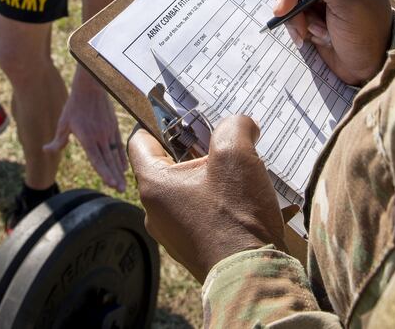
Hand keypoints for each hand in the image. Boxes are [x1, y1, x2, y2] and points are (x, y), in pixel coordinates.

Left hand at [44, 71, 126, 190]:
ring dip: (120, 171)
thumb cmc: (75, 105)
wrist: (91, 87)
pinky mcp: (114, 127)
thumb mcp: (63, 122)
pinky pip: (119, 146)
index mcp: (87, 137)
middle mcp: (99, 136)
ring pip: (115, 155)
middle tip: (121, 190)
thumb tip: (46, 150)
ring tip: (124, 184)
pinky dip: (121, 158)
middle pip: (108, 160)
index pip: (97, 159)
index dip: (104, 172)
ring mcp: (108, 132)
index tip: (111, 183)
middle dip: (115, 177)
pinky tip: (124, 168)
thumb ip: (58, 140)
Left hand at [129, 115, 286, 281]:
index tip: (185, 117)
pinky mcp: (196, 247)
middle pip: (172, 165)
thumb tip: (240, 125)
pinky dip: (226, 204)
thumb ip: (234, 127)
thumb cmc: (236, 217)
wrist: (253, 277)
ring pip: (193, 190)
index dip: (162, 123)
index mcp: (154, 186)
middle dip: (201, 152)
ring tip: (246, 175)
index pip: (141, 140)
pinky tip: (253, 201)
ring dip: (217, 179)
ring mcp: (175, 234)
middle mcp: (157, 212)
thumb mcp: (236, 154)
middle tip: (227, 144)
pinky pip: (206, 214)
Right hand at [273, 0, 392, 85]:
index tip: (285, 5)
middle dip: (291, 1)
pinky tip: (314, 37)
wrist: (370, 69)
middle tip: (298, 26)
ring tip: (312, 33)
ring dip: (296, 17)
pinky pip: (293, 11)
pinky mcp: (314, 11)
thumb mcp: (347, 0)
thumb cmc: (367, 32)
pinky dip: (298, 26)